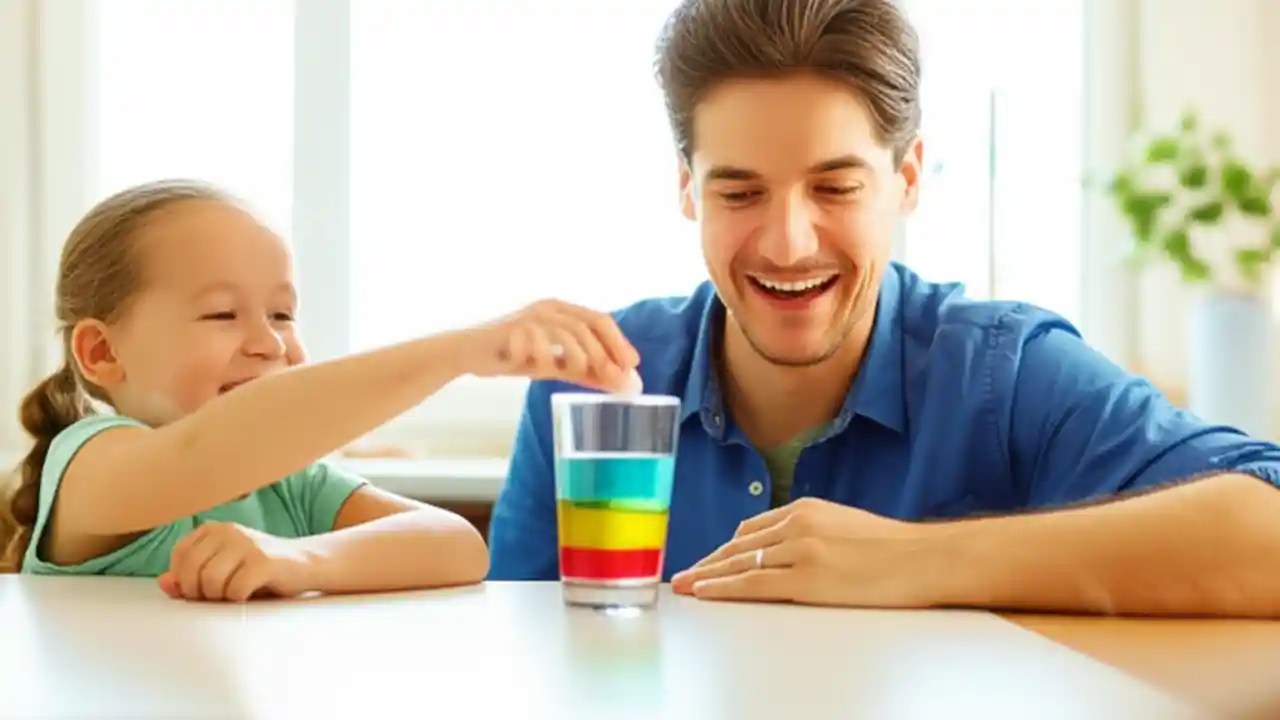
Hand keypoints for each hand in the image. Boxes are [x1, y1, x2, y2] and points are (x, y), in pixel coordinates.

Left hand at [157, 522, 314, 602]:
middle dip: (200, 592)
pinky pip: (236, 589)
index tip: (202, 589)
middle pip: (192, 571)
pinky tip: (251, 593)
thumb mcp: (220, 571)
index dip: (185, 580)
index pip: (180, 556)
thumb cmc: (258, 571)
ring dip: (221, 597)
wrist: (306, 564)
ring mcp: (247, 543)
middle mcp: (228, 530)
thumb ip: (189, 577)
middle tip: (219, 597)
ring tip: (235, 594)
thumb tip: (163, 583)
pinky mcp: (264, 560)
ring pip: (211, 581)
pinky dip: (240, 599)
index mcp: (213, 529)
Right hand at [461, 299, 641, 394]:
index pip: (599, 319)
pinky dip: (542, 361)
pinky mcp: (511, 329)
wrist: (469, 353)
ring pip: (566, 334)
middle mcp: (548, 308)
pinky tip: (535, 368)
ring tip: (574, 374)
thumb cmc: (513, 355)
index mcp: (561, 310)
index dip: (618, 341)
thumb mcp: (554, 365)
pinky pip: (536, 347)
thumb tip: (620, 384)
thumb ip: (585, 372)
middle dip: (603, 353)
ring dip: (577, 358)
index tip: (632, 364)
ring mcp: (529, 317)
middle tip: (613, 376)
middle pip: (586, 326)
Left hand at [669, 498, 957, 606]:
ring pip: (740, 564)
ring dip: (708, 576)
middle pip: (739, 545)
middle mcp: (797, 524)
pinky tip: (706, 592)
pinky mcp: (807, 578)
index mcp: (806, 509)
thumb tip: (788, 549)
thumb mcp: (844, 526)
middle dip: (709, 562)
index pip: (752, 528)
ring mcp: (800, 550)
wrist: (924, 558)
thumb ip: (812, 532)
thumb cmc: (894, 549)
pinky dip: (724, 588)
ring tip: (686, 586)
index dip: (725, 547)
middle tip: (685, 574)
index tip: (709, 559)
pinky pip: (753, 585)